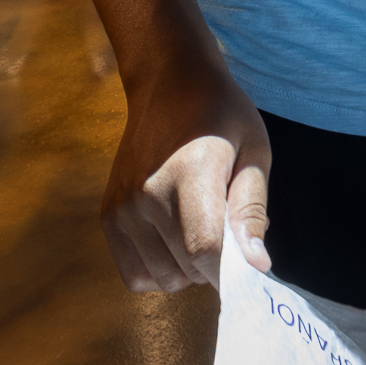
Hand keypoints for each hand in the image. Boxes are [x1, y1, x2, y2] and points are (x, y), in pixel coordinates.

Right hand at [100, 81, 271, 291]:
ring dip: (189, 269)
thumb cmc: (222, 118)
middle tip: (226, 227)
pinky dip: (160, 270)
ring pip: (165, 278)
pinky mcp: (109, 216)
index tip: (249, 263)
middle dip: (217, 264)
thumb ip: (252, 210)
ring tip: (199, 227)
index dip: (233, 269)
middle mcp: (148, 192)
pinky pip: (136, 276)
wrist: (168, 86)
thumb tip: (256, 266)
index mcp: (191, 172)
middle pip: (188, 268)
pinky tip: (175, 241)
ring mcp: (123, 206)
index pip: (206, 248)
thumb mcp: (255, 152)